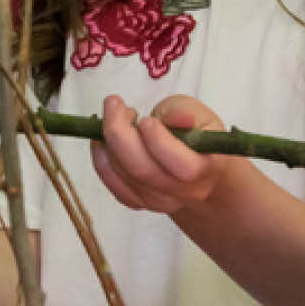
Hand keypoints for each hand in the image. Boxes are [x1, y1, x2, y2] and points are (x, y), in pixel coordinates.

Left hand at [91, 94, 229, 214]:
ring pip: (122, 173)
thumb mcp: (201, 117)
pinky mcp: (137, 202)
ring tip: (118, 115)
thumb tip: (173, 117)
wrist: (198, 175)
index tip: (147, 118)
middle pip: (142, 170)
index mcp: (204, 170)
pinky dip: (100, 155)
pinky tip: (104, 136)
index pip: (182, 166)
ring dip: (109, 139)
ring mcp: (156, 201)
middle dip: (120, 132)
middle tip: (115, 104)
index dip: (159, 141)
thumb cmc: (199, 138)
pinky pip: (110, 180)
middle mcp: (180, 192)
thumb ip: (184, 112)